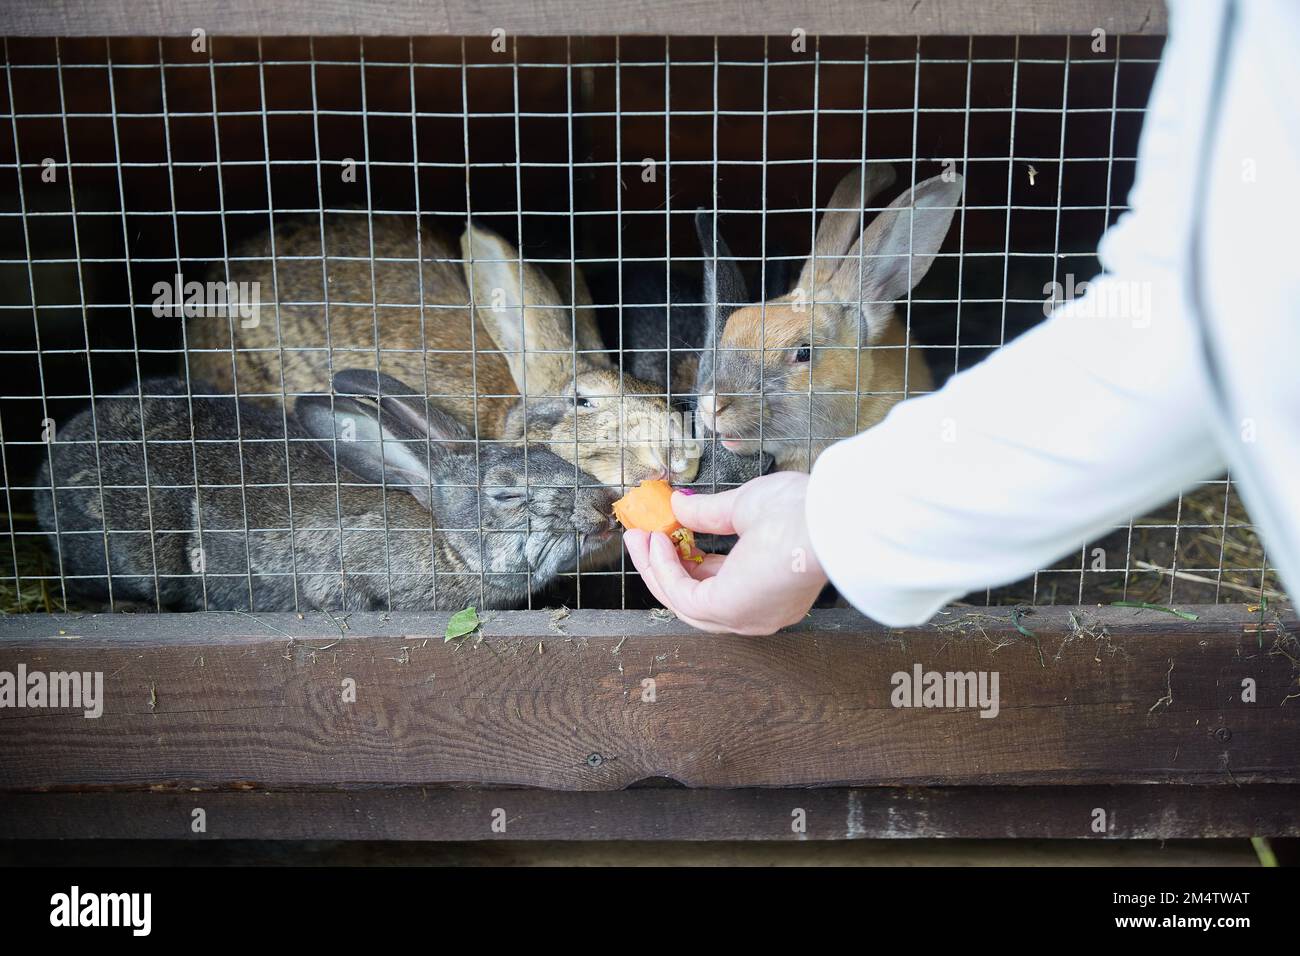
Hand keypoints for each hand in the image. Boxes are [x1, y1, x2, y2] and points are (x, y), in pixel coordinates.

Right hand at [623, 471, 827, 634]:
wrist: (825, 519)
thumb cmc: (802, 511)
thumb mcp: (746, 507)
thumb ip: (710, 513)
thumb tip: (679, 506)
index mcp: (770, 591)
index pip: (719, 584)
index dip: (685, 561)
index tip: (663, 535)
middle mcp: (757, 613)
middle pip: (694, 598)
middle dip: (662, 567)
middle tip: (640, 537)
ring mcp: (742, 617)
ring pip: (683, 602)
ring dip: (654, 569)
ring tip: (638, 537)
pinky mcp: (727, 610)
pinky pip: (682, 595)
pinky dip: (664, 569)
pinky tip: (656, 542)